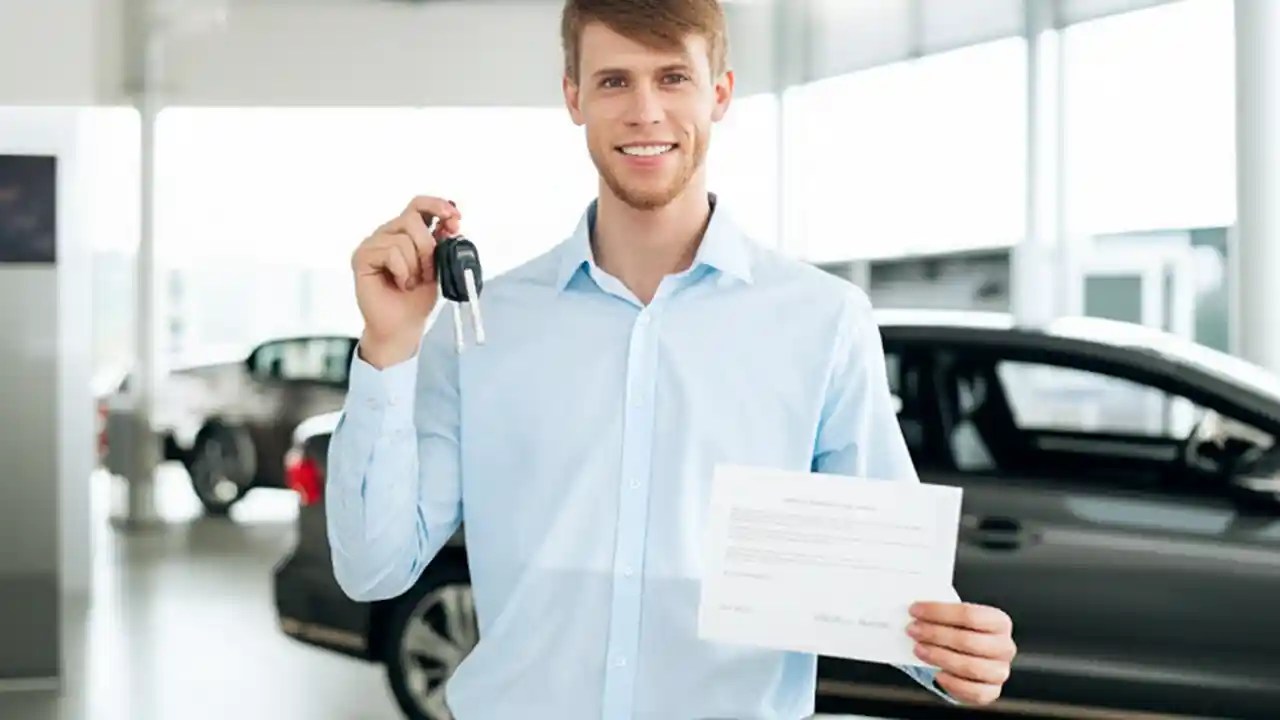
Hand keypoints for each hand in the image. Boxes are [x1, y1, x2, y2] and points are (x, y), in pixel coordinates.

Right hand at [351, 196, 461, 366]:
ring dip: (415, 266)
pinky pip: (390, 252)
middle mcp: (388, 233)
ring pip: (403, 238)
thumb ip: (442, 243)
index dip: (438, 206)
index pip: (419, 204)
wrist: (404, 325)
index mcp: (407, 232)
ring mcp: (373, 243)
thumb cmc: (418, 297)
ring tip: (411, 282)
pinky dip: (403, 271)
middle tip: (429, 272)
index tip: (455, 219)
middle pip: (412, 218)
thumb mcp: (439, 266)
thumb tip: (449, 224)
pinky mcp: (362, 256)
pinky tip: (400, 284)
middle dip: (429, 247)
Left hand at [907, 601, 1015, 705]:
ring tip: (919, 649)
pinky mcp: (992, 691)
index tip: (915, 610)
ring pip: (970, 666)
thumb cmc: (961, 633)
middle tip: (913, 630)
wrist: (970, 657)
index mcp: (1000, 622)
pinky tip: (937, 674)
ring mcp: (1000, 671)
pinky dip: (952, 683)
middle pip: (968, 640)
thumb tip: (917, 612)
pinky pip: (973, 691)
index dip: (939, 612)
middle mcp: (1004, 647)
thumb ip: (941, 614)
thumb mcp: (955, 618)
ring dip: (939, 657)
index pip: (970, 614)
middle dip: (935, 634)